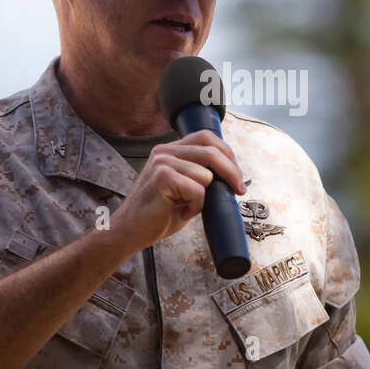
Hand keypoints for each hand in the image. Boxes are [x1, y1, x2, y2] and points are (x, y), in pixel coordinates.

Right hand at [111, 130, 245, 250]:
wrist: (130, 231)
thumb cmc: (158, 214)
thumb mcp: (182, 188)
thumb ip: (199, 175)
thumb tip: (231, 176)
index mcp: (170, 150)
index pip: (206, 137)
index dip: (227, 154)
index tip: (237, 176)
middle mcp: (165, 151)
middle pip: (211, 150)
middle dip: (232, 171)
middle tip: (239, 190)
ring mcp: (162, 162)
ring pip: (206, 174)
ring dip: (204, 197)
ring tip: (187, 207)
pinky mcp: (162, 177)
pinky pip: (198, 190)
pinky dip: (195, 206)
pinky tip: (180, 212)